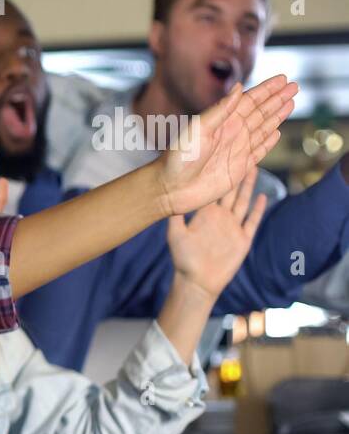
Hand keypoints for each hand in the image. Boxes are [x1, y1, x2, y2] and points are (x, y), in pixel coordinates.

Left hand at [155, 75, 295, 215]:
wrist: (171, 188)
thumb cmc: (178, 157)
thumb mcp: (198, 129)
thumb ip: (220, 110)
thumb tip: (239, 87)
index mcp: (222, 121)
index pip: (249, 100)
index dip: (267, 90)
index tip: (284, 79)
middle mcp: (231, 133)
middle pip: (260, 112)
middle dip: (277, 99)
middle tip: (295, 85)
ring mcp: (236, 150)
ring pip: (263, 128)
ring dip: (277, 116)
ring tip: (291, 102)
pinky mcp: (238, 168)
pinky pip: (259, 151)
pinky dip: (269, 142)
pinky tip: (277, 133)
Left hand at [166, 167, 266, 299]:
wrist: (197, 281)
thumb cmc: (183, 259)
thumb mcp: (175, 234)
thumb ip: (174, 216)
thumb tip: (168, 197)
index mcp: (204, 213)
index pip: (213, 188)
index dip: (217, 173)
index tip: (219, 156)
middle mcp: (220, 216)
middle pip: (231, 190)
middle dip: (236, 172)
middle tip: (241, 152)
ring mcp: (233, 227)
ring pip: (244, 201)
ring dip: (249, 185)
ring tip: (255, 167)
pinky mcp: (243, 239)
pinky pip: (253, 221)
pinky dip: (259, 209)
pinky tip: (265, 195)